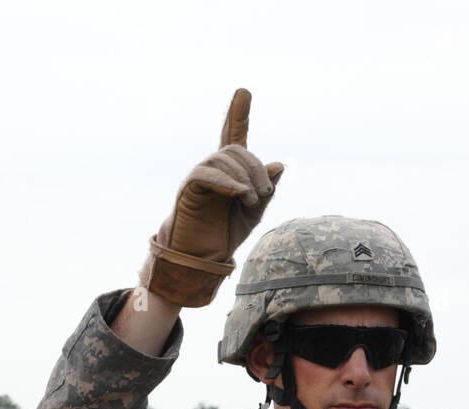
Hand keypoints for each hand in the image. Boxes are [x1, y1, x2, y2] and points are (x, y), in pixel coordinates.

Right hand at [140, 88, 284, 307]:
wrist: (203, 257)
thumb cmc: (226, 233)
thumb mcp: (254, 211)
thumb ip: (266, 188)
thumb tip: (278, 164)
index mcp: (230, 170)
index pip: (234, 135)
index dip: (238, 114)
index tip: (244, 92)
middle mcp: (213, 167)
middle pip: (237, 149)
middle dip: (257, 168)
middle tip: (265, 193)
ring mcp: (200, 175)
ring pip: (225, 159)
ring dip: (245, 178)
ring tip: (252, 200)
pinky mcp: (189, 187)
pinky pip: (208, 173)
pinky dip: (228, 182)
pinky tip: (240, 194)